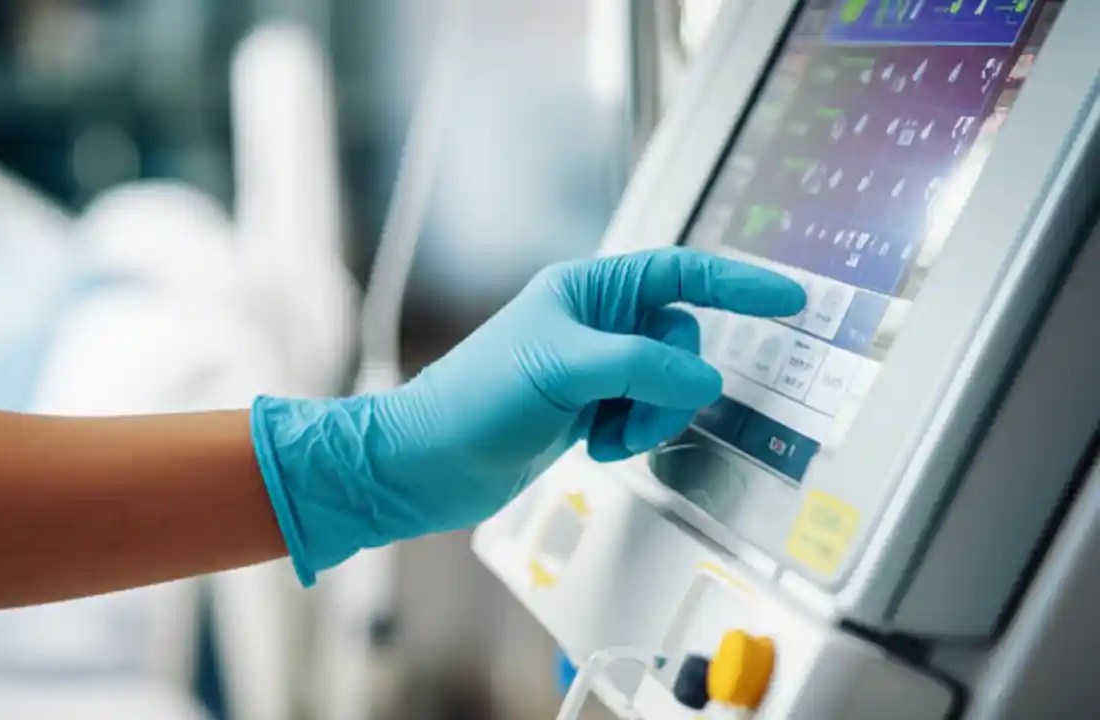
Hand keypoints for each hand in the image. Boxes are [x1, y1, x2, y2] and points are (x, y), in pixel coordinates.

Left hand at [252, 248, 804, 584]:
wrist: (427, 464)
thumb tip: (703, 378)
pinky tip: (594, 447)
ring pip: (667, 384)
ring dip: (651, 417)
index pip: (680, 273)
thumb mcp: (563, 369)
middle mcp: (594, 323)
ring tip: (607, 437)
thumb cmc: (473, 401)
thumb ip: (642, 368)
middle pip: (681, 341)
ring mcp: (593, 368)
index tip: (789, 297)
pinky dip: (633, 436)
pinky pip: (645, 414)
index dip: (738, 282)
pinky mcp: (588, 409)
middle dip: (671, 386)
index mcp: (587, 291)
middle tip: (637, 416)